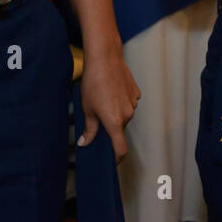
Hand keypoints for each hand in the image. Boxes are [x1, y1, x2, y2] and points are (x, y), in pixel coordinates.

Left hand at [77, 45, 140, 161]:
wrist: (105, 58)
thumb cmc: (93, 83)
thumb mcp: (87, 108)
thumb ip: (89, 129)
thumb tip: (86, 143)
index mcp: (114, 122)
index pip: (121, 149)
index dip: (117, 159)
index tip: (112, 162)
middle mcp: (127, 115)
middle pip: (119, 129)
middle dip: (110, 127)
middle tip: (96, 117)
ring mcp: (133, 103)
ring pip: (124, 115)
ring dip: (115, 113)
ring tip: (102, 98)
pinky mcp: (136, 93)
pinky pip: (128, 103)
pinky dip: (121, 102)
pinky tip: (111, 90)